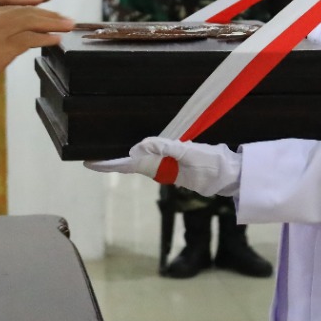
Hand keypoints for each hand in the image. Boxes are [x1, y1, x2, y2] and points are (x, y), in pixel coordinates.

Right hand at [0, 6, 74, 91]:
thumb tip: (11, 50)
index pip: (18, 10)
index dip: (38, 12)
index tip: (52, 16)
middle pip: (29, 12)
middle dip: (51, 15)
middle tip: (68, 19)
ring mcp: (0, 30)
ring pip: (32, 21)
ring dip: (54, 23)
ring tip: (68, 25)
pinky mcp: (3, 45)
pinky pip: (30, 38)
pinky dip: (46, 37)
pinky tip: (56, 39)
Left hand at [85, 137, 242, 196]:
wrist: (231, 174)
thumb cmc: (212, 166)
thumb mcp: (191, 153)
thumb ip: (168, 148)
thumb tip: (141, 145)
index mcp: (160, 168)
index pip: (128, 165)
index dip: (108, 164)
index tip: (88, 162)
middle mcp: (160, 169)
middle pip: (130, 163)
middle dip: (112, 159)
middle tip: (92, 152)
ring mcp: (168, 167)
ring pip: (142, 160)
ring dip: (126, 156)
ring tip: (110, 149)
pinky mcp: (177, 163)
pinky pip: (155, 156)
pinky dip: (144, 151)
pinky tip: (140, 147)